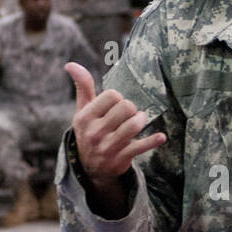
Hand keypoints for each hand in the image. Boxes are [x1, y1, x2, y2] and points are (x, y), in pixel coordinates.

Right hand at [66, 62, 166, 204]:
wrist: (90, 168)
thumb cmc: (89, 131)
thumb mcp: (82, 110)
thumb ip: (82, 86)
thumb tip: (70, 64)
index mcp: (85, 118)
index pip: (112, 96)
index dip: (118, 98)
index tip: (116, 106)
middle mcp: (95, 133)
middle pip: (125, 108)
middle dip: (131, 109)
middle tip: (129, 114)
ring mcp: (108, 147)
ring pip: (133, 125)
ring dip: (141, 120)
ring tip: (140, 120)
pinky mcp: (121, 158)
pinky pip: (141, 147)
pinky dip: (153, 141)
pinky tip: (161, 137)